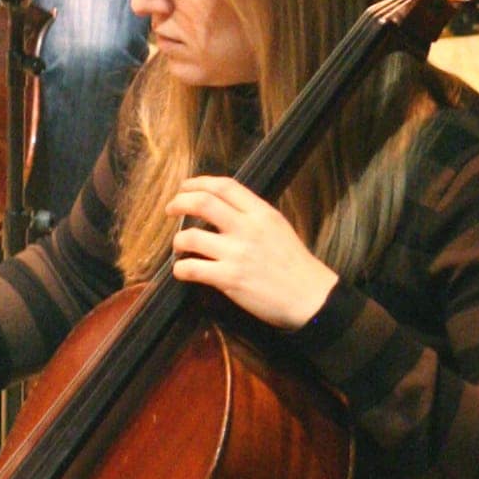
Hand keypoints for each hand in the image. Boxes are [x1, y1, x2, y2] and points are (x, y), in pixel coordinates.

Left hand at [169, 177, 336, 327]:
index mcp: (261, 212)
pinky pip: (192, 268)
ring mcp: (236, 254)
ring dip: (178, 239)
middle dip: (180, 202)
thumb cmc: (293, 261)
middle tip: (171, 209)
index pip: (224, 186)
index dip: (199, 183)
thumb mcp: (277, 226)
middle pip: (203, 203)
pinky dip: (180, 268)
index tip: (185, 187)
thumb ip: (252, 214)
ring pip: (191, 236)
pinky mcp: (229, 279)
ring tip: (179, 244)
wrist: (308, 295)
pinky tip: (182, 270)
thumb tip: (222, 208)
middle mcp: (247, 228)